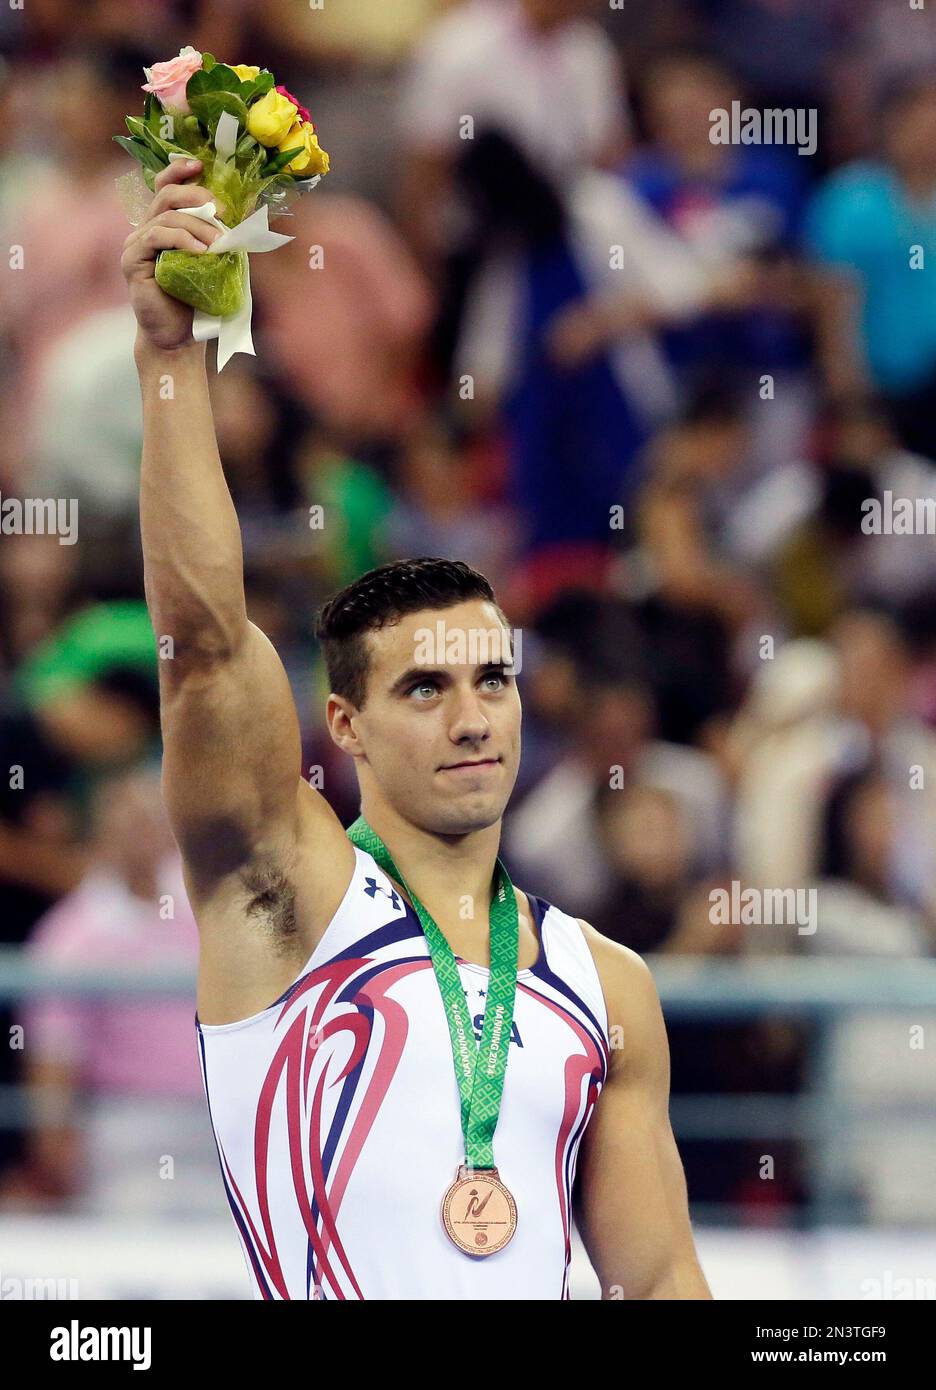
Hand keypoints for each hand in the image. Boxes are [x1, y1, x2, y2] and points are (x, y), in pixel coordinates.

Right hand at [121, 158, 223, 351]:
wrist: (180, 337)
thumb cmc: (198, 301)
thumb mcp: (216, 262)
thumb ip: (223, 237)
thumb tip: (250, 212)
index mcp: (164, 225)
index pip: (165, 186)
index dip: (178, 170)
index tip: (200, 165)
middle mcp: (146, 229)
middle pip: (166, 194)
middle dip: (196, 196)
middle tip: (222, 210)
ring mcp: (136, 244)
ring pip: (166, 217)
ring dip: (197, 226)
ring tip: (219, 244)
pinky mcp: (132, 261)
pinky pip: (155, 237)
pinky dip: (181, 240)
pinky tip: (201, 252)